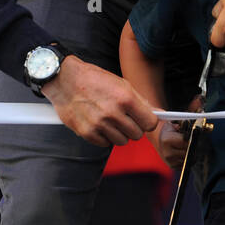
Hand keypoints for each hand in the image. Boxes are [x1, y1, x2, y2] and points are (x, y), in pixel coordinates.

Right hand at [42, 55, 158, 146]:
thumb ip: (141, 101)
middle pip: (137, 135)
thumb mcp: (121, 84)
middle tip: (124, 118)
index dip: (148, 122)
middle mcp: (113, 112)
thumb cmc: (94, 79)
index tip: (143, 119)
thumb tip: (159, 113)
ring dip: (119, 133)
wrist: (65, 79)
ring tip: (110, 120)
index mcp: (125, 98)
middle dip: (133, 127)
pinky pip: (105, 144)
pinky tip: (99, 124)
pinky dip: (104, 137)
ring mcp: (99, 124)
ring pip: (122, 141)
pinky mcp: (86, 132)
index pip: (150, 123)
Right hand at [147, 97, 202, 169]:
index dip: (194, 136)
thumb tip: (200, 99)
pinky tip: (187, 149)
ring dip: (194, 150)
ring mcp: (170, 161)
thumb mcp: (180, 117)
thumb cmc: (171, 126)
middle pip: (190, 150)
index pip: (187, 141)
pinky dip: (190, 156)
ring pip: (191, 157)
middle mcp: (167, 153)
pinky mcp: (173, 166)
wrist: (158, 137)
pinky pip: (188, 163)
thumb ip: (191, 109)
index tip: (197, 131)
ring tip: (191, 142)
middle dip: (196, 143)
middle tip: (197, 136)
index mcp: (167, 140)